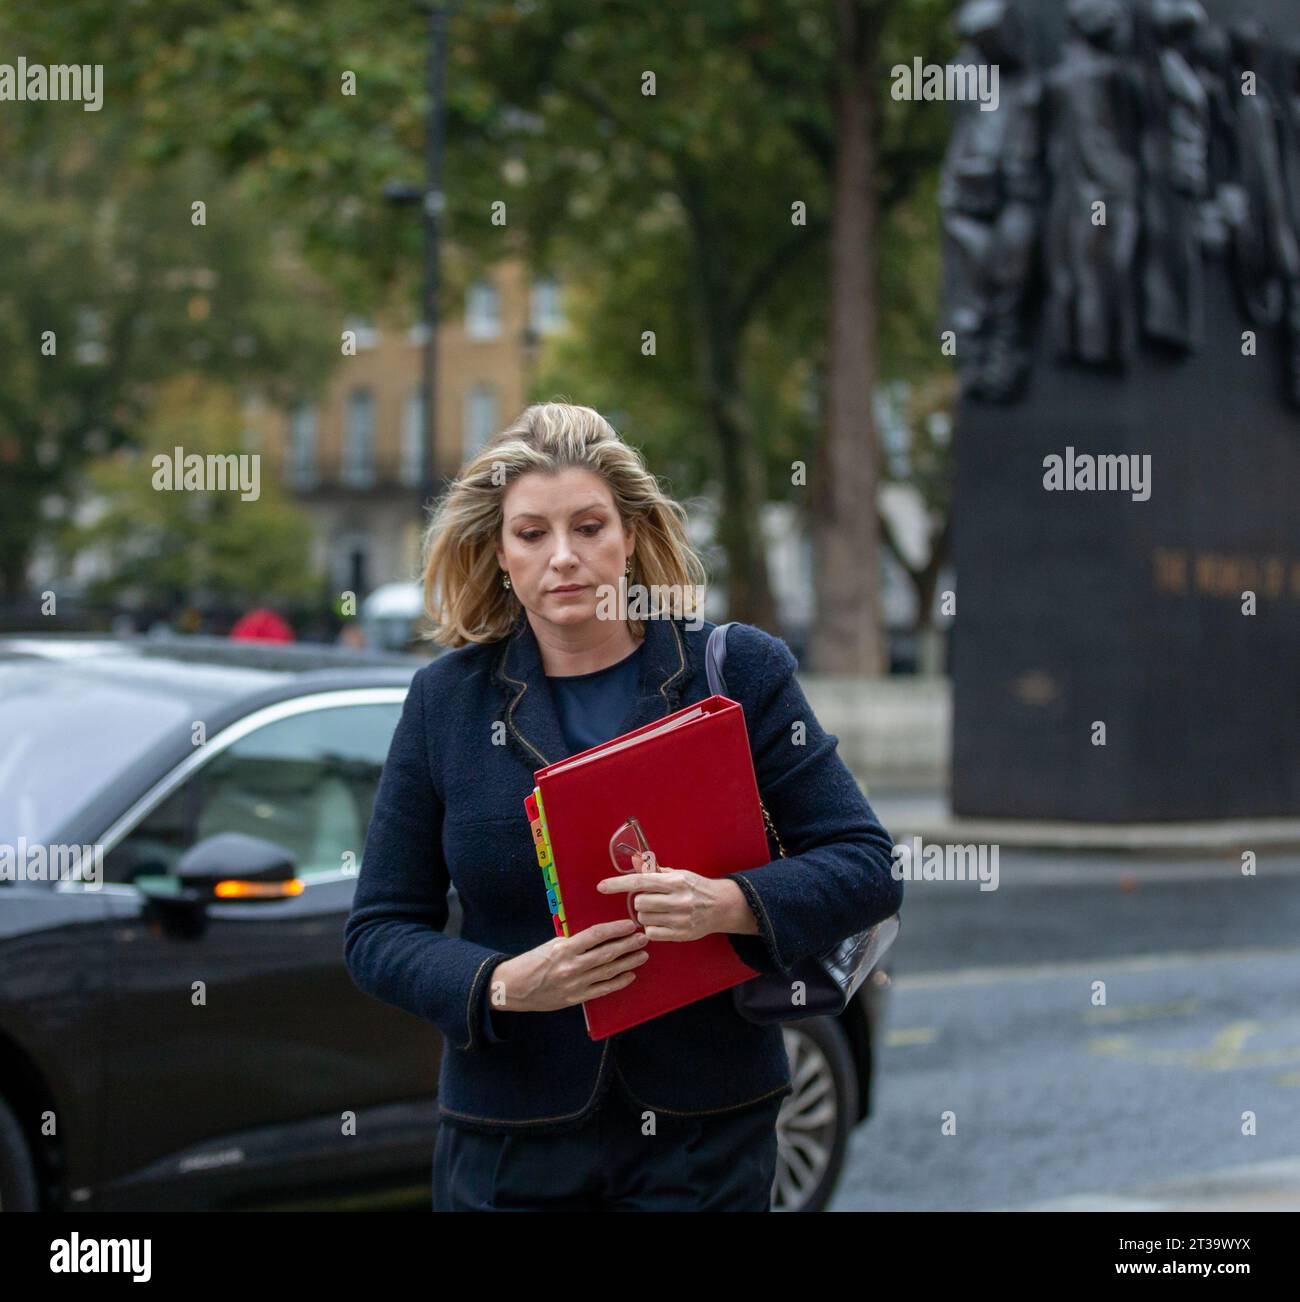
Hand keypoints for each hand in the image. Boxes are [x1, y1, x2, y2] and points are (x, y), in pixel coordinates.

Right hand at [491, 918, 649, 1011]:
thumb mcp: (551, 944)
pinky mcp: (576, 998)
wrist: (513, 987)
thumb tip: (598, 935)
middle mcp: (572, 966)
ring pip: (608, 971)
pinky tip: (630, 975)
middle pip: (607, 953)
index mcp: (564, 948)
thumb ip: (574, 941)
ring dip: (628, 962)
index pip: (596, 935)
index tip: (630, 924)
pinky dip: (618, 982)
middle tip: (644, 938)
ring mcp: (575, 984)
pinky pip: (603, 990)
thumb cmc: (532, 962)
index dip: (616, 929)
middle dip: (628, 945)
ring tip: (642, 954)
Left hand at [596, 852, 742, 941]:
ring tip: (660, 911)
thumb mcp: (679, 874)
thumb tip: (635, 865)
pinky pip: (651, 933)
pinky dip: (652, 928)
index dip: (618, 884)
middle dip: (640, 901)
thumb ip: (657, 872)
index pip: (640, 881)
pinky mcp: (681, 935)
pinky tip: (663, 922)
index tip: (601, 887)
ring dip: (646, 915)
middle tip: (652, 900)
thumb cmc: (696, 887)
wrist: (722, 906)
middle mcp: (678, 899)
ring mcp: (680, 919)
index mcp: (675, 881)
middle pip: (639, 903)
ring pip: (644, 919)